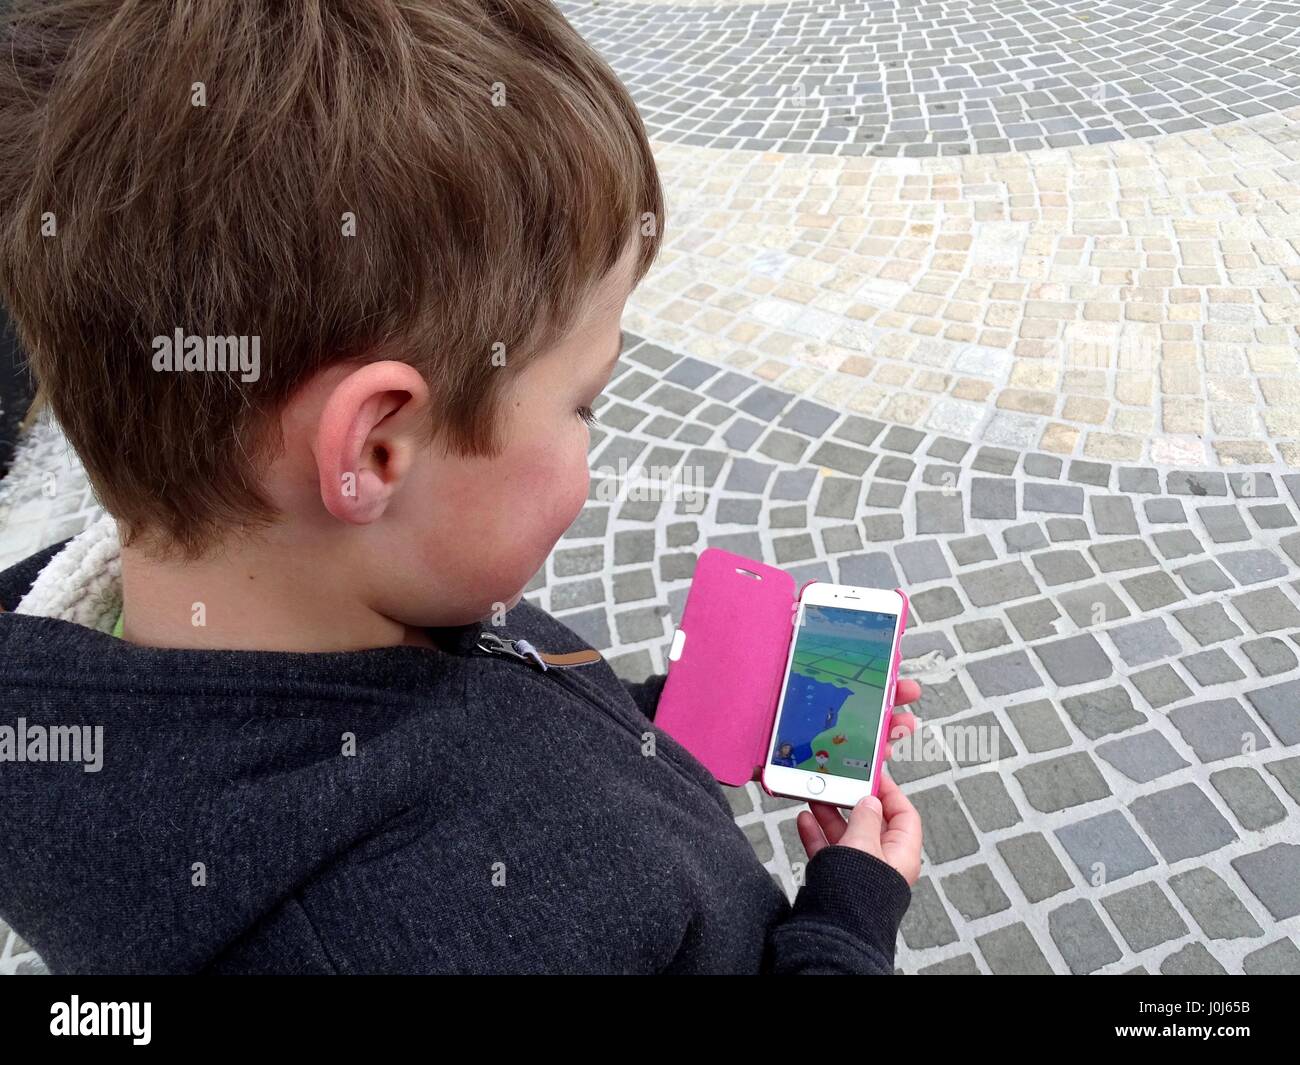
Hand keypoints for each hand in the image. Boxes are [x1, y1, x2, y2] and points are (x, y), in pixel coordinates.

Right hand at [796, 773, 921, 885]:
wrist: (837, 927)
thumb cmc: (859, 891)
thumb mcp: (864, 843)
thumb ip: (866, 817)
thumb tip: (870, 802)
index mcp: (901, 854)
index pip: (903, 816)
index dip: (890, 793)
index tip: (874, 775)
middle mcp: (882, 861)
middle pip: (870, 823)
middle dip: (852, 802)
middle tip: (839, 784)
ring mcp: (858, 870)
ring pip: (846, 835)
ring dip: (830, 815)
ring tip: (815, 797)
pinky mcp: (837, 878)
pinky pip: (828, 850)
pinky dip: (816, 834)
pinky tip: (804, 820)